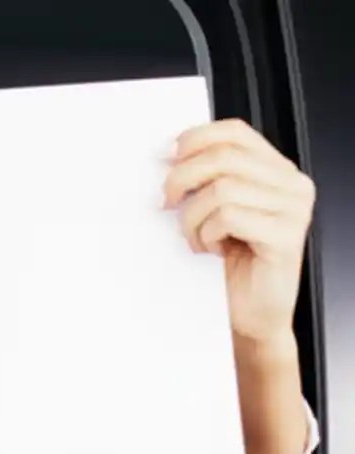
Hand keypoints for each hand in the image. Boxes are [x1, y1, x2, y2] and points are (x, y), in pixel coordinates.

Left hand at [163, 118, 315, 345]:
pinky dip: (207, 234)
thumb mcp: (215, 211)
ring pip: (221, 188)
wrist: (249, 314)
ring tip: (197, 238)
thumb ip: (205, 179)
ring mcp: (293, 210)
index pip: (234, 132)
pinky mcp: (286, 237)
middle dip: (181, 179)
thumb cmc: (230, 264)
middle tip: (167, 204)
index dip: (194, 139)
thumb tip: (167, 157)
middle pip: (222, 156)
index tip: (167, 159)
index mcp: (276, 171)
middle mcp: (291, 185)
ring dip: (193, 217)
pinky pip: (228, 217)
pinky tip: (213, 250)